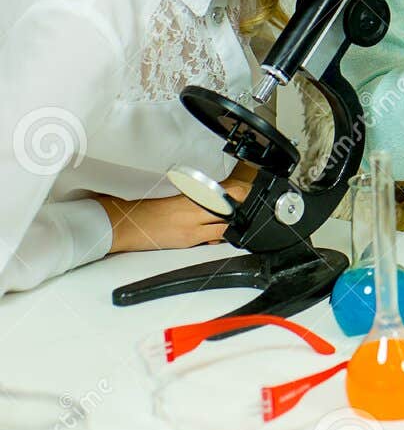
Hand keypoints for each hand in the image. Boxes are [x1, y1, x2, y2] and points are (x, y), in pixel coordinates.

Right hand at [102, 180, 245, 252]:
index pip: (227, 190)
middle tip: (248, 212)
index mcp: (192, 193)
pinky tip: (216, 238)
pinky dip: (219, 239)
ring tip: (233, 225)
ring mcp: (193, 224)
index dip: (244, 193)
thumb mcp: (176, 198)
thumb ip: (199, 201)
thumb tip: (221, 206)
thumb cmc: (148, 210)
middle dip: (242, 210)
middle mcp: (194, 207)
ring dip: (232, 226)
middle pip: (232, 207)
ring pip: (226, 225)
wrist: (126, 224)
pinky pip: (213, 239)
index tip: (250, 194)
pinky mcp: (188, 239)